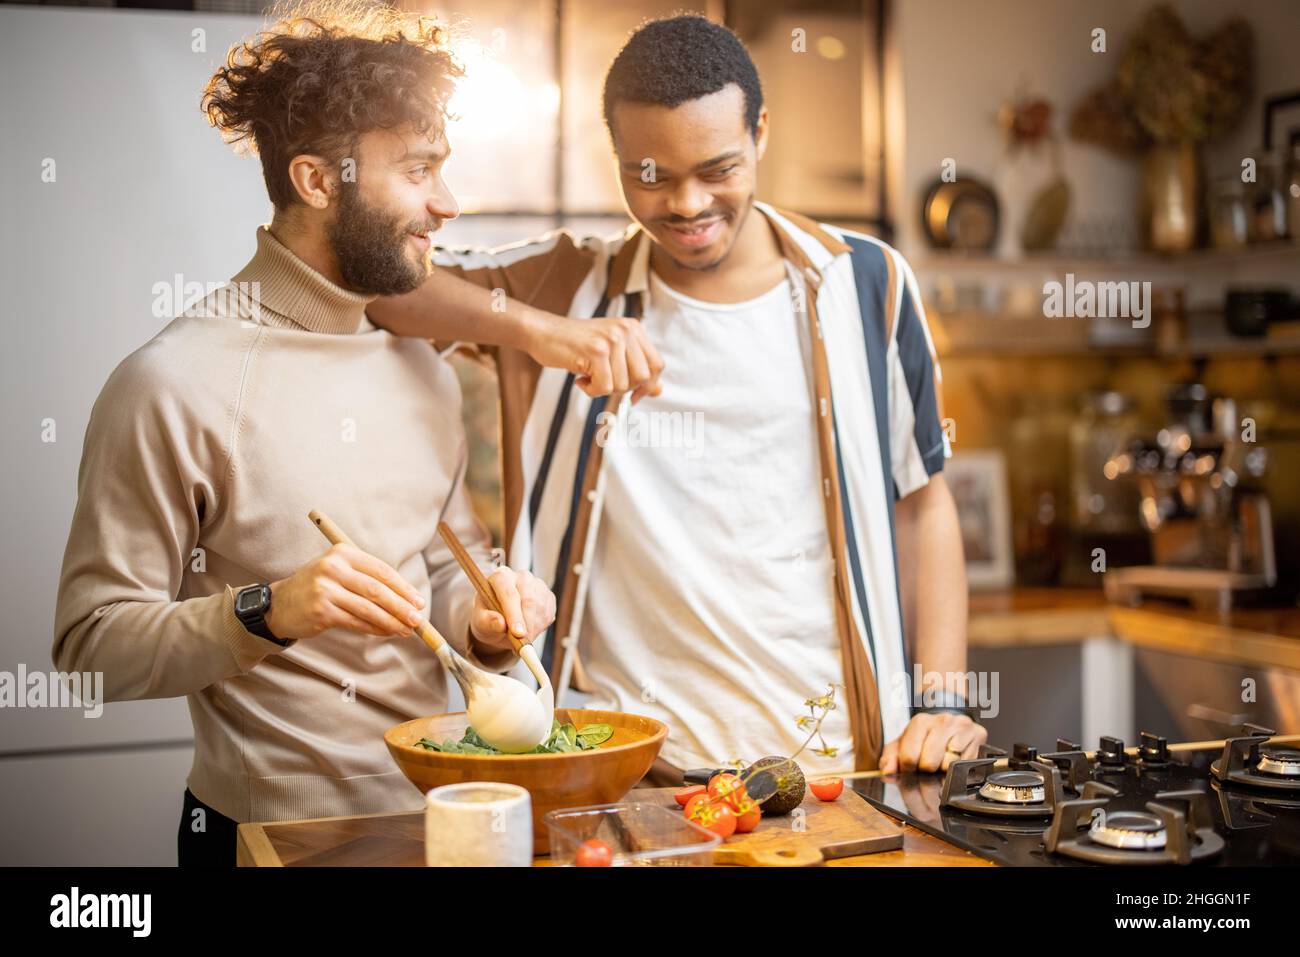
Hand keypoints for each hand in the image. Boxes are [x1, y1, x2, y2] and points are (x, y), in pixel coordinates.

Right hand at [264, 544, 425, 640]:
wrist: (279, 604)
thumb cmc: (317, 587)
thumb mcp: (338, 571)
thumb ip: (367, 578)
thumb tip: (406, 597)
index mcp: (342, 553)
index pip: (381, 570)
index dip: (403, 587)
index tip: (418, 600)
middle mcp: (333, 568)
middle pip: (377, 590)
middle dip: (401, 606)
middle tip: (417, 619)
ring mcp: (325, 590)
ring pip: (368, 608)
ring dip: (391, 621)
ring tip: (406, 630)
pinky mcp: (322, 611)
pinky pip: (356, 622)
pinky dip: (375, 629)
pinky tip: (386, 633)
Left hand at [468, 566, 555, 654]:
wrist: (499, 620)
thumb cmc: (487, 618)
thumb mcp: (480, 623)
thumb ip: (487, 622)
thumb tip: (500, 624)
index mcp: (499, 577)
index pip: (508, 593)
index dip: (514, 614)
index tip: (518, 633)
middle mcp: (520, 576)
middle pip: (528, 599)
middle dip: (527, 625)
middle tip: (523, 644)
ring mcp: (537, 584)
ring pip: (540, 607)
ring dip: (534, 628)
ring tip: (522, 639)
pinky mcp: (548, 595)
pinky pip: (549, 612)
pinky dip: (541, 627)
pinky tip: (530, 630)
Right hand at [525, 313, 663, 402]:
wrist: (543, 333)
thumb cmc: (576, 345)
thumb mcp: (611, 355)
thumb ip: (635, 370)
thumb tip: (659, 391)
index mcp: (634, 328)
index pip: (656, 365)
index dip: (648, 385)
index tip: (634, 395)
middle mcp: (626, 330)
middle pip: (642, 377)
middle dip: (624, 388)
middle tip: (603, 381)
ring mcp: (612, 339)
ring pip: (622, 384)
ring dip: (603, 388)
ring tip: (588, 375)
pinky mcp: (596, 351)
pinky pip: (605, 387)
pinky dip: (591, 390)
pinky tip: (580, 378)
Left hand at [879, 713, 987, 774]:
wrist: (949, 725)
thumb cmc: (924, 739)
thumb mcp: (901, 746)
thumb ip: (889, 759)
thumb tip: (887, 771)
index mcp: (920, 722)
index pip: (909, 757)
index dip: (909, 769)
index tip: (911, 767)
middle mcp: (942, 720)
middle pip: (929, 763)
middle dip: (926, 770)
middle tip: (928, 766)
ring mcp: (961, 726)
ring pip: (949, 765)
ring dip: (944, 769)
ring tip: (941, 761)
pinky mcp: (978, 733)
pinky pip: (967, 763)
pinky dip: (961, 767)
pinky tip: (955, 758)